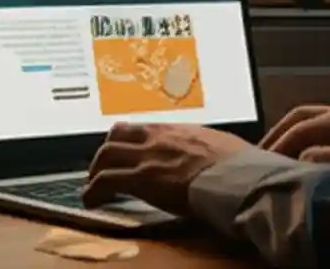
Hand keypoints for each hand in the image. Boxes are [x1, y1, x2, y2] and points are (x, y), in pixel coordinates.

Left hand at [82, 122, 251, 214]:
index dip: (130, 140)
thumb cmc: (237, 165)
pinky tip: (92, 201)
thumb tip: (212, 155)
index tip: (127, 152)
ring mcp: (148, 157)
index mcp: (178, 130)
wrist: (236, 176)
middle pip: (118, 134)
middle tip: (103, 167)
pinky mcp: (142, 179)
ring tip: (93, 186)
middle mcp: (158, 138)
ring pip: (106, 154)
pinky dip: (94, 191)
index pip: (144, 128)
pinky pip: (106, 181)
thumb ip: (206, 147)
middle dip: (107, 151)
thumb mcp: (220, 145)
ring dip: (95, 171)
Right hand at [260, 104, 329, 168]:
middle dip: (281, 132)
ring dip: (299, 137)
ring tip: (285, 158)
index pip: (300, 126)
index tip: (260, 162)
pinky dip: (316, 143)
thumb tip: (301, 156)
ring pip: (320, 123)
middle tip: (262, 152)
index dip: (277, 143)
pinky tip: (318, 161)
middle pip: (305, 116)